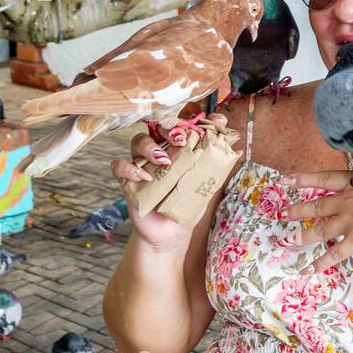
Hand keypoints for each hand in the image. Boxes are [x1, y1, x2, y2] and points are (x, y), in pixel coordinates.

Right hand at [109, 112, 228, 250]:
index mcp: (176, 147)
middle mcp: (158, 150)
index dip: (186, 120)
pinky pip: (119, 165)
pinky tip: (144, 177)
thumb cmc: (188, 203)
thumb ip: (216, 160)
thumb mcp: (206, 182)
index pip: (179, 124)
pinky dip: (128, 168)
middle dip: (167, 129)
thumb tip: (234, 140)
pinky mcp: (127, 178)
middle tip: (179, 140)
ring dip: (149, 147)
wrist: (171, 232)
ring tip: (163, 161)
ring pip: (137, 141)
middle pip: (156, 127)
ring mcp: (141, 163)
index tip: (198, 129)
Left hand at [280, 170, 352, 273]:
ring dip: (302, 237)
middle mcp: (348, 201)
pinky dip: (322, 262)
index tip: (285, 180)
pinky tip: (310, 268)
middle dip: (298, 211)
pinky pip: (335, 253)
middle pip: (317, 206)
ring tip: (287, 241)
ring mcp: (351, 221)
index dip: (303, 179)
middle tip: (283, 214)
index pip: (324, 178)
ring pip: (321, 230)